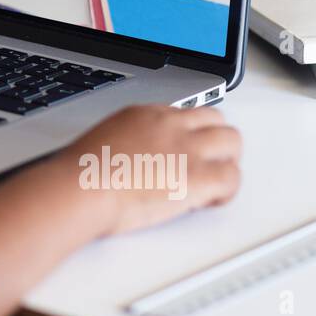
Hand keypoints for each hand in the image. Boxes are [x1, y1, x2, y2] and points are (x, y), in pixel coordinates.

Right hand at [60, 104, 240, 235]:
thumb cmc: (82, 173)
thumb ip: (130, 142)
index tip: (187, 153)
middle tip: (206, 167)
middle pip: (217, 121)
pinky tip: (209, 201)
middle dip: (216, 145)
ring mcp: (188, 148)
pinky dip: (226, 192)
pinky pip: (233, 178)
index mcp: (146, 114)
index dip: (192, 136)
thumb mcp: (104, 141)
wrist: (82, 187)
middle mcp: (171, 125)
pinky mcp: (198, 176)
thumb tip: (138, 159)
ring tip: (211, 185)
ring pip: (232, 142)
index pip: (187, 114)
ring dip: (226, 163)